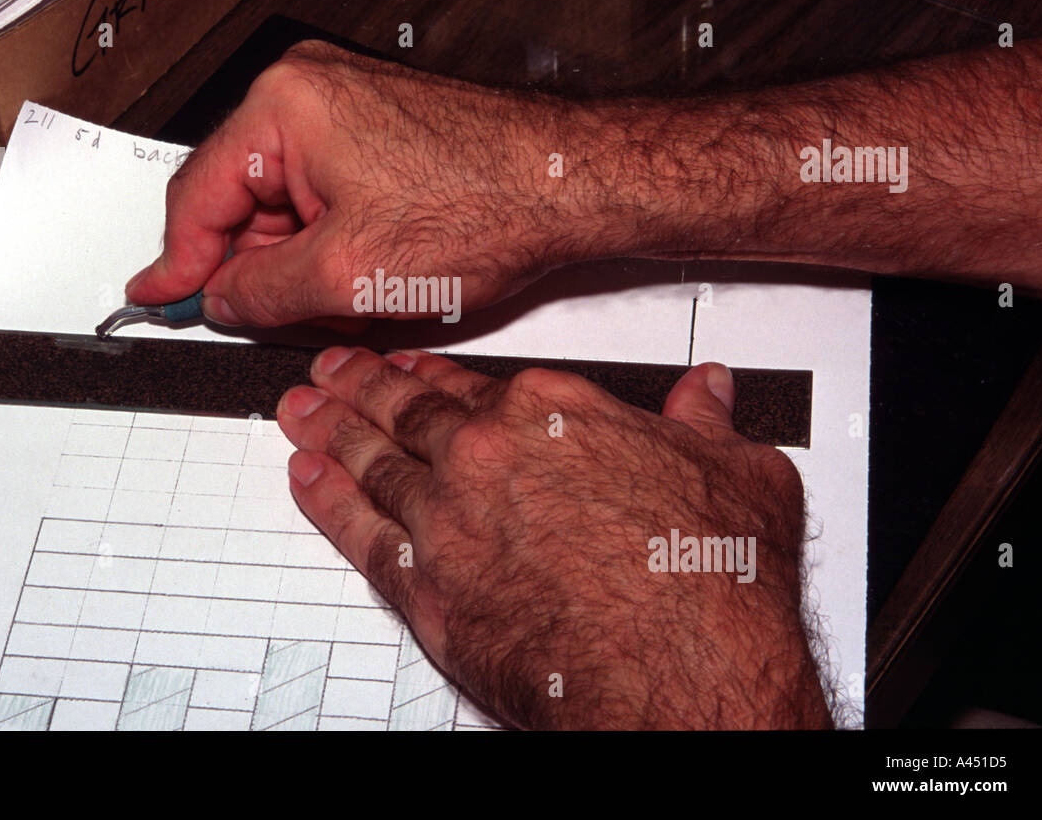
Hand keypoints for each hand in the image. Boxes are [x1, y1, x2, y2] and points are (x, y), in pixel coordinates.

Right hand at [125, 41, 577, 325]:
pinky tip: (364, 278)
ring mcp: (346, 108)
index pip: (197, 195)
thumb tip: (220, 298)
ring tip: (346, 300)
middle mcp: (310, 93)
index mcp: (285, 106)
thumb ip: (260, 291)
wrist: (572, 185)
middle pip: (242, 200)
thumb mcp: (347, 272)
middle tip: (255, 319)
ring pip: (287, 207)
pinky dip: (332, 245)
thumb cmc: (488, 202)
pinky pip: (326, 197)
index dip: (176, 261)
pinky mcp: (377, 132)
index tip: (156, 296)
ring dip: (300, 264)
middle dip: (253, 268)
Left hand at [276, 348, 833, 729]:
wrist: (688, 675)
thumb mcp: (739, 474)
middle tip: (330, 367)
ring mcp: (451, 520)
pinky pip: (359, 533)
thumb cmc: (712, 583)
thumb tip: (711, 392)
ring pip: (372, 461)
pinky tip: (309, 478)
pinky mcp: (430, 589)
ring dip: (330, 430)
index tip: (407, 367)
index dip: (432, 373)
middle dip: (361, 385)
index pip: (473, 382)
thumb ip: (707, 421)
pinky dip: (326, 501)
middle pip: (408, 411)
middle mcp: (489, 456)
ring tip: (302, 408)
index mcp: (554, 412)